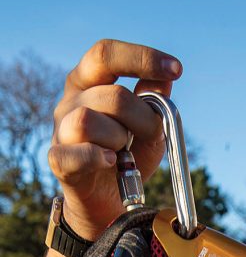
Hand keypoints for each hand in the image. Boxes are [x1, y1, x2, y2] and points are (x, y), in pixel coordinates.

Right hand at [48, 39, 182, 238]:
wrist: (112, 202)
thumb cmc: (128, 157)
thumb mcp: (148, 128)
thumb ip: (155, 101)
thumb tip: (167, 76)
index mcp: (90, 82)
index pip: (106, 54)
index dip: (141, 58)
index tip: (176, 69)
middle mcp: (71, 100)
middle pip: (111, 96)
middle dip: (142, 119)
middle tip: (151, 135)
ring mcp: (61, 130)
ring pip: (88, 121)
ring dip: (118, 139)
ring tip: (123, 153)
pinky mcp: (59, 159)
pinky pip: (75, 153)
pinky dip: (97, 158)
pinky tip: (112, 162)